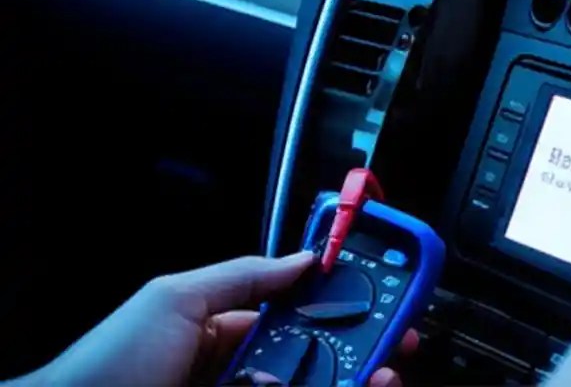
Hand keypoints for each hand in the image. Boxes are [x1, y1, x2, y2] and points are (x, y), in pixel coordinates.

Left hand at [19, 253, 417, 386]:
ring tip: (383, 375)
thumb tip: (304, 258)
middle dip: (365, 346)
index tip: (382, 296)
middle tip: (400, 343)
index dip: (342, 304)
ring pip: (316, 384)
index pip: (298, 313)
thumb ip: (244, 275)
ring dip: (358, 376)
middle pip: (319, 357)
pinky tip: (353, 386)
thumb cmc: (108, 364)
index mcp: (224, 331)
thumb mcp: (175, 299)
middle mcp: (240, 373)